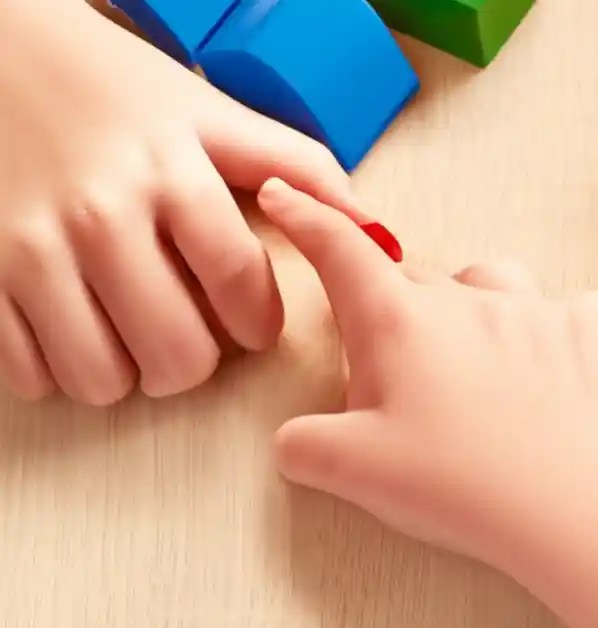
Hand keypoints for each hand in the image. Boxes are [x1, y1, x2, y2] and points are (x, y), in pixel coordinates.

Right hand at [0, 1, 359, 404]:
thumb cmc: (117, 91)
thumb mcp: (212, 113)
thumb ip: (298, 167)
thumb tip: (376, 229)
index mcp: (172, 172)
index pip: (239, 284)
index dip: (258, 323)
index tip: (255, 323)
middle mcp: (101, 214)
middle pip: (176, 352)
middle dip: (198, 362)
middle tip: (194, 337)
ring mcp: (31, 248)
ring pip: (102, 379)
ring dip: (130, 373)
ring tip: (134, 335)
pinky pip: (28, 376)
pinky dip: (60, 372)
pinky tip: (77, 333)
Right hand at [259, 179, 597, 565]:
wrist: (567, 504)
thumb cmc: (458, 485)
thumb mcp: (350, 471)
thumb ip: (303, 444)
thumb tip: (296, 439)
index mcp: (398, 322)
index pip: (339, 251)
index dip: (306, 219)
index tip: (287, 195)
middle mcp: (466, 298)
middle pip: (417, 283)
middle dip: (401, 320)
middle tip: (409, 389)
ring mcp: (535, 308)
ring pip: (492, 283)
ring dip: (476, 309)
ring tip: (478, 369)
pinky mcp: (591, 328)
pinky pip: (571, 310)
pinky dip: (558, 333)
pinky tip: (554, 375)